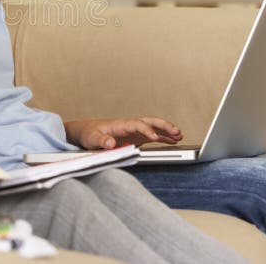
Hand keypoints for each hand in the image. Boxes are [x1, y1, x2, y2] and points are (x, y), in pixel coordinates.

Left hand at [65, 117, 182, 149]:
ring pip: (153, 127)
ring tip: (179, 136)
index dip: (146, 130)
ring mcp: (134, 131)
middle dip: (163, 126)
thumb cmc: (89, 134)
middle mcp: (129, 126)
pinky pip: (152, 136)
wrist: (86, 132)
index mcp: (120, 124)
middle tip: (176, 132)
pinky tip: (173, 141)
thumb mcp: (92, 138)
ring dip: (166, 131)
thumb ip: (102, 140)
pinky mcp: (135, 137)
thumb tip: (110, 143)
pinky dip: (163, 138)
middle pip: (150, 121)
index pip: (137, 124)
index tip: (154, 138)